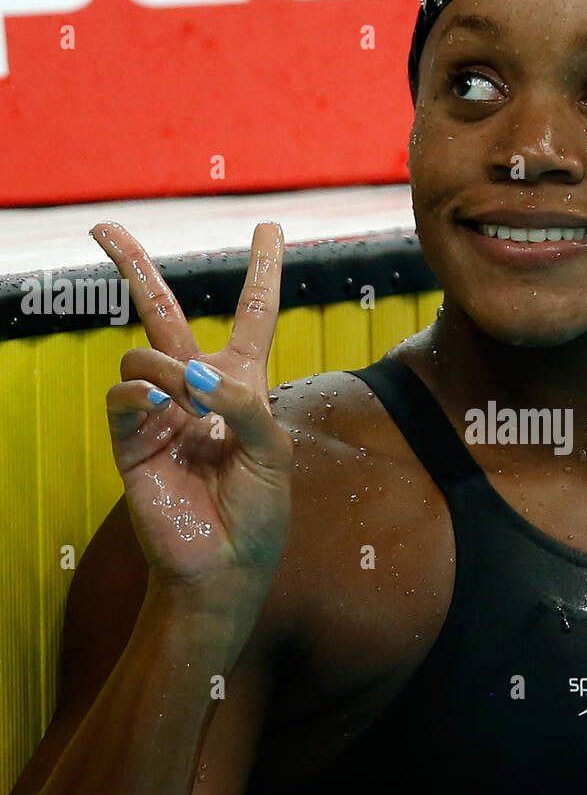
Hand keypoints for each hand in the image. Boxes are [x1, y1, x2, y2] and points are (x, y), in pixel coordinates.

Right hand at [93, 221, 293, 594]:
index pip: (254, 315)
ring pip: (146, 352)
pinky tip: (161, 413)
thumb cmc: (259, 512)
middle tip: (103, 228)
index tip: (269, 227)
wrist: (224, 566)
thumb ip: (245, 403)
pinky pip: (122, 392)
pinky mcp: (129, 437)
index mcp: (243, 386)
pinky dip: (141, 395)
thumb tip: (194, 371)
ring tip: (190, 413)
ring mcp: (159, 410)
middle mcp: (197, 390)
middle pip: (164, 312)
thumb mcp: (275, 453)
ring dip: (171, 372)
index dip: (262, 271)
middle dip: (135, 267)